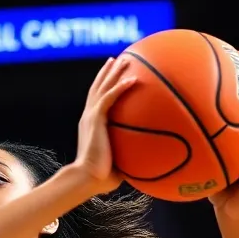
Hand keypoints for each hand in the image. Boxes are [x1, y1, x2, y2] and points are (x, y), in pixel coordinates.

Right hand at [74, 56, 138, 191]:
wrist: (87, 178)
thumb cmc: (101, 178)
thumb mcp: (119, 162)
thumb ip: (131, 154)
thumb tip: (152, 159)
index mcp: (91, 126)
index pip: (96, 101)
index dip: (103, 87)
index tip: (111, 77)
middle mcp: (88, 118)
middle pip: (97, 88)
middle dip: (106, 73)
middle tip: (115, 60)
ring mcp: (90, 117)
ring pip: (102, 88)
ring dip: (113, 73)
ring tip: (123, 59)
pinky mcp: (95, 120)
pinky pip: (109, 98)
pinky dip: (120, 87)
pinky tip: (133, 79)